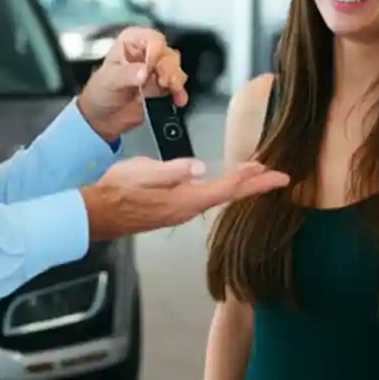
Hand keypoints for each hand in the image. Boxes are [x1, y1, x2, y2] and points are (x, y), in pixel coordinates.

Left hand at [76, 27, 187, 140]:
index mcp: (131, 41)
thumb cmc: (100, 92)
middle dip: (168, 68)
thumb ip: (127, 74)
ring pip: (174, 68)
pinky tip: (177, 98)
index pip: (152, 39)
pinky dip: (179, 92)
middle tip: (162, 81)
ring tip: (170, 89)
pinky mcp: (162, 85)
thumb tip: (144, 72)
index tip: (151, 69)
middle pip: (167, 53)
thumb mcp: (109, 80)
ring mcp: (155, 69)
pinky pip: (176, 85)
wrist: (103, 117)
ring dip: (175, 80)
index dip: (156, 53)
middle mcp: (146, 52)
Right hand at [79, 156, 289, 240]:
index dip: (256, 181)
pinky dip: (222, 189)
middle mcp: (188, 208)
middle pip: (230, 195)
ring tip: (254, 174)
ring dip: (239, 186)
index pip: (230, 189)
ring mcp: (180, 210)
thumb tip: (198, 167)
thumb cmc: (119, 191)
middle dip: (255, 185)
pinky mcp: (172, 208)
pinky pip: (206, 198)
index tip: (279, 176)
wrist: (99, 212)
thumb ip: (172, 170)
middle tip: (278, 176)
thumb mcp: (144, 172)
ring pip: (219, 197)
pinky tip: (221, 184)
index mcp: (187, 199)